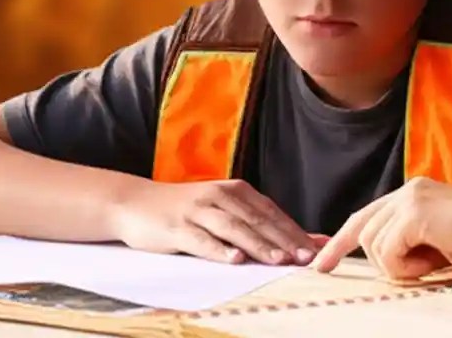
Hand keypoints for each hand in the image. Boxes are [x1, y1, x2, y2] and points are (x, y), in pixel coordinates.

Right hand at [110, 179, 318, 264]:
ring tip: (278, 260)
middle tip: (306, 257)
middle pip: (257, 219)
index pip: (270, 212)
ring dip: (258, 244)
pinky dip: (219, 250)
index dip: (294, 230)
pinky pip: (201, 240)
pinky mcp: (177, 227)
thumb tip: (299, 238)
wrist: (135, 202)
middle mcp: (218, 196)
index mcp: (233, 191)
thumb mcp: (220, 209)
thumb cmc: (185, 210)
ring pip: (234, 229)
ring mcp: (197, 211)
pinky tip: (234, 259)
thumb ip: (254, 222)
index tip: (316, 249)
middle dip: (284, 240)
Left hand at [310, 177, 451, 279]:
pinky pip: (388, 253)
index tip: (322, 261)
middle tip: (325, 269)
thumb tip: (380, 262)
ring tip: (429, 265)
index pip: (368, 215)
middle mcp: (409, 191)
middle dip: (343, 250)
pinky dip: (405, 269)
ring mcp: (410, 199)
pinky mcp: (414, 214)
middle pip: (362, 226)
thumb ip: (408, 243)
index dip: (342, 239)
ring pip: (374, 244)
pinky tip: (431, 264)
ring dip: (397, 266)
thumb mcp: (437, 243)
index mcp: (414, 194)